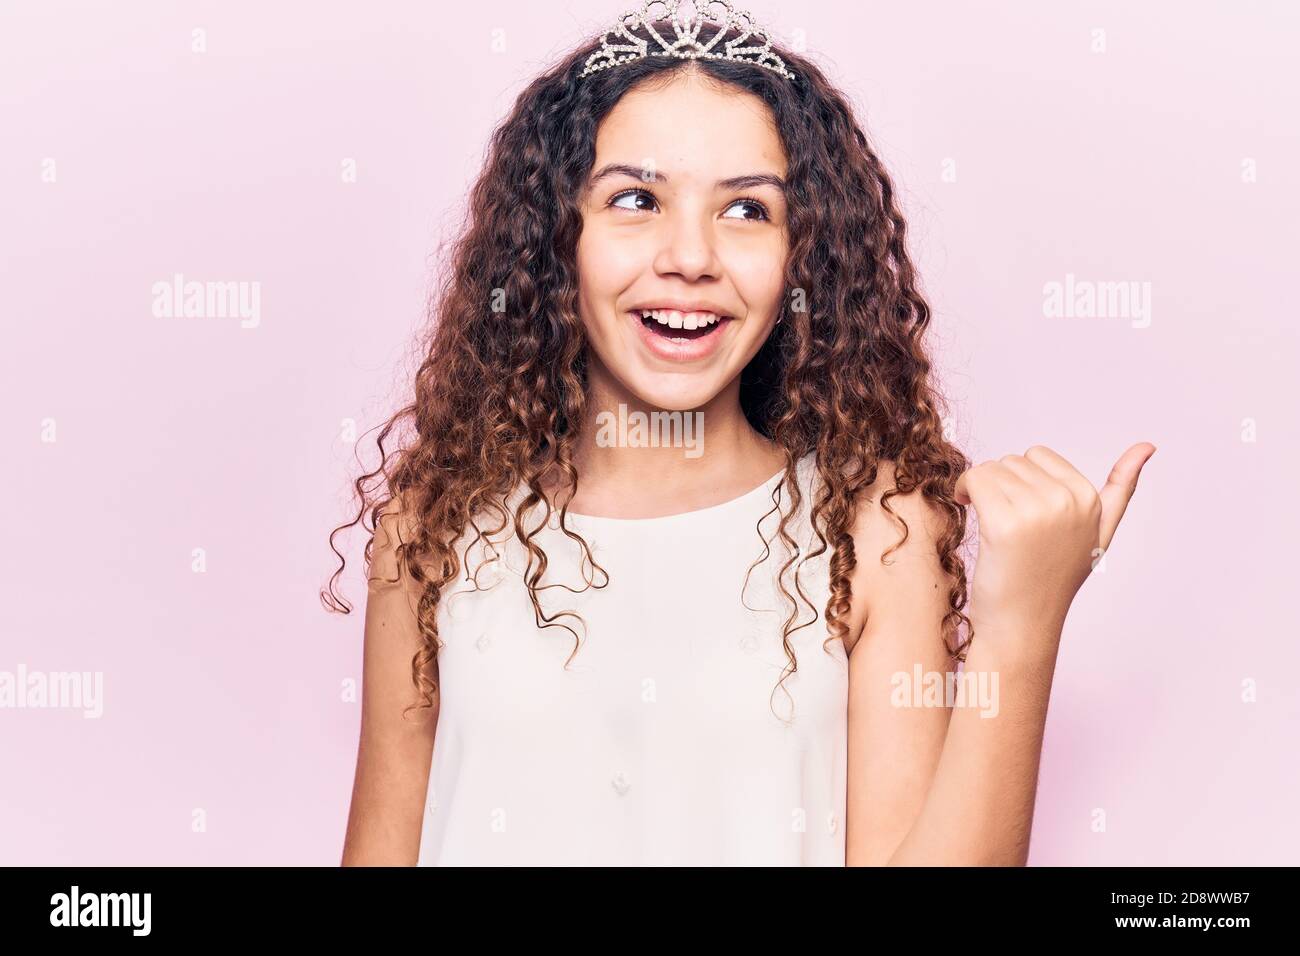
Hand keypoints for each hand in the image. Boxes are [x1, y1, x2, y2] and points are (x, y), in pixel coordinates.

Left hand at [954, 443, 1155, 648]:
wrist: (1021, 623)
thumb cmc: (1053, 579)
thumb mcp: (1098, 533)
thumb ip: (1121, 489)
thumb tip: (1147, 445)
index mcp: (1090, 500)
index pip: (1038, 455)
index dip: (1020, 478)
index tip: (1017, 504)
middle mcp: (1067, 503)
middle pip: (1012, 461)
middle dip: (1000, 484)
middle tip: (1000, 517)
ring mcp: (1037, 513)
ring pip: (991, 468)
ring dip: (979, 487)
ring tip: (985, 517)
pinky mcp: (1004, 525)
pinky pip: (975, 480)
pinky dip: (963, 489)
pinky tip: (965, 507)